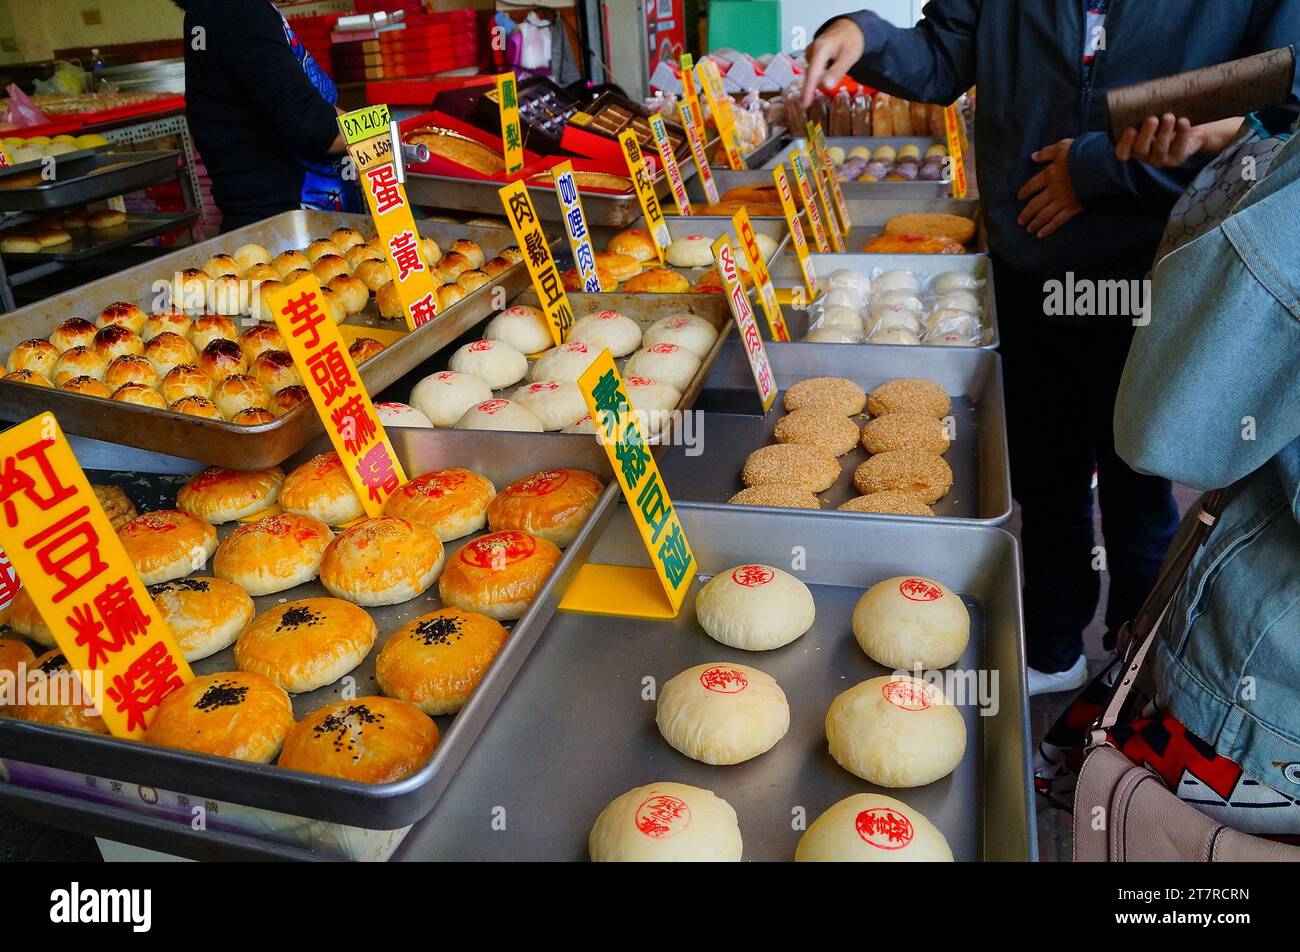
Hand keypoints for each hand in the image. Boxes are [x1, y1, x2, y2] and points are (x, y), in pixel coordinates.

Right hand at [802, 19, 865, 106]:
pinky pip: (814, 70)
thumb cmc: (852, 40)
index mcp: (821, 49)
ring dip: (821, 79)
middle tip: (820, 93)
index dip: (808, 90)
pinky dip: (820, 75)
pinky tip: (830, 71)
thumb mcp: (849, 56)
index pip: (812, 74)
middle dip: (815, 87)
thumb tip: (825, 86)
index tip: (804, 104)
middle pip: (810, 75)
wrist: (850, 28)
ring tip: (833, 74)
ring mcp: (810, 53)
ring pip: (813, 74)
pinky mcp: (812, 56)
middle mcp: (812, 50)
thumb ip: (837, 71)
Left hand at [1017, 138, 1083, 238]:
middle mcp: (1052, 190)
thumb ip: (1046, 152)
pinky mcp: (1073, 208)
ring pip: (1044, 215)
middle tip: (1020, 221)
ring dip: (1035, 223)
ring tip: (1029, 229)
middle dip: (1026, 214)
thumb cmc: (1082, 153)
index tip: (1020, 197)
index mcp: (1049, 174)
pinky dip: (1048, 228)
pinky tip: (1041, 234)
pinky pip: (1057, 221)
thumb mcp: (1062, 146)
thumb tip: (1033, 156)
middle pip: (1035, 204)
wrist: (1098, 165)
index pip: (1032, 185)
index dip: (1025, 191)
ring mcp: (1062, 201)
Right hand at [1115, 114, 1242, 166]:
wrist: (1192, 130)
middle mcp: (1145, 156)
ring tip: (1169, 116)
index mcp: (1134, 147)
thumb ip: (1146, 109)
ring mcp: (1161, 159)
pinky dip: (1182, 133)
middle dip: (1146, 134)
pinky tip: (1183, 121)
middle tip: (1152, 119)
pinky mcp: (1177, 158)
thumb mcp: (1155, 115)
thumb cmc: (1167, 119)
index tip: (1130, 129)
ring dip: (1164, 132)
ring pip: (1160, 148)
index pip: (1123, 152)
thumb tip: (1142, 90)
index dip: (1125, 143)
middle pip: (1141, 149)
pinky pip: (1179, 148)